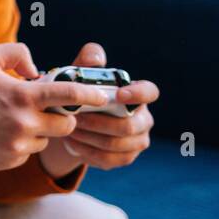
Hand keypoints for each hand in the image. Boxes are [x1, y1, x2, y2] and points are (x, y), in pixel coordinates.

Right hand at [0, 42, 112, 171]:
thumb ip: (16, 53)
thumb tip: (37, 68)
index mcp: (22, 96)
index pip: (69, 94)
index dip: (91, 94)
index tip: (104, 96)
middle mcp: (24, 123)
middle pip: (66, 125)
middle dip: (63, 117)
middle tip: (48, 109)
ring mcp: (17, 146)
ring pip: (47, 141)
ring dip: (40, 132)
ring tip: (13, 121)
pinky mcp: (10, 161)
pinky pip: (28, 153)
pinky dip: (22, 144)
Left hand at [39, 43, 157, 174]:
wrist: (70, 122)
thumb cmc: (79, 93)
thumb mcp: (79, 75)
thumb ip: (87, 61)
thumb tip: (95, 58)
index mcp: (136, 95)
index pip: (150, 92)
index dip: (139, 94)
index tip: (118, 95)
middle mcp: (143, 119)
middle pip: (129, 126)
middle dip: (98, 122)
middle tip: (74, 118)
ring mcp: (137, 141)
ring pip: (116, 144)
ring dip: (90, 137)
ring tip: (68, 129)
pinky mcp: (124, 158)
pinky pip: (108, 159)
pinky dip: (87, 152)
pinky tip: (71, 143)